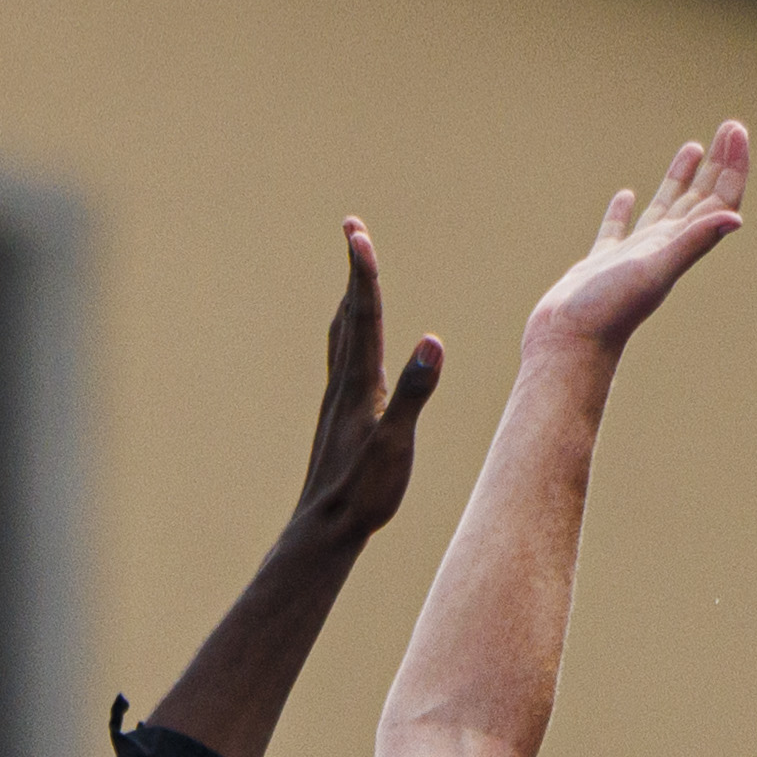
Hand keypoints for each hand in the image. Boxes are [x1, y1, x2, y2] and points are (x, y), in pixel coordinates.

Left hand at [295, 221, 442, 543]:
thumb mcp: (395, 444)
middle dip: (355, 270)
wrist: (325, 528)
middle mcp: (345, 383)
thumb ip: (413, 394)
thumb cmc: (364, 491)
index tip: (357, 232)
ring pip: (344, 334)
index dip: (363, 272)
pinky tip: (356, 345)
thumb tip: (431, 342)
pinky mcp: (341, 416)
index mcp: (361, 383)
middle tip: (353, 229)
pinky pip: (346, 358)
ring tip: (356, 273)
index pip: (364, 315)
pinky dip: (351, 333)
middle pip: (350, 313)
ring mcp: (340, 399)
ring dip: (351, 297)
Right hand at [524, 124, 748, 360]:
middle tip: (728, 127)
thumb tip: (736, 218)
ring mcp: (633, 256)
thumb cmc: (608, 310)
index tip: (734, 130)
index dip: (731, 166)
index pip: (717, 200)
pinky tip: (626, 194)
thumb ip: (692, 242)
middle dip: (716, 165)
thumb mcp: (654, 269)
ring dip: (681, 179)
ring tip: (692, 148)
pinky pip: (618, 229)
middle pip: (699, 200)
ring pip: (665, 209)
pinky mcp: (602, 263)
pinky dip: (624, 209)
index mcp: (679, 247)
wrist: (567, 343)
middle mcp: (662, 249)